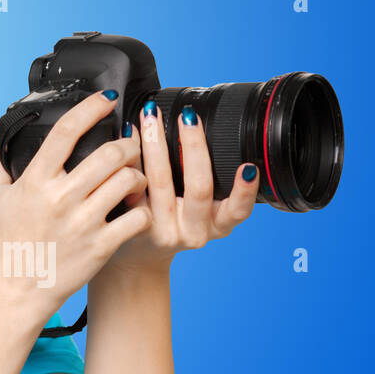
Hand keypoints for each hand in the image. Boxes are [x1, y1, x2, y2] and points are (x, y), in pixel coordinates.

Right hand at [0, 90, 152, 318]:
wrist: (18, 289)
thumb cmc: (8, 243)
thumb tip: (3, 137)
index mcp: (36, 181)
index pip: (66, 132)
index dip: (91, 108)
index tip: (106, 99)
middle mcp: (61, 198)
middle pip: (110, 153)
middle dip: (128, 144)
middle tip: (131, 146)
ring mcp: (83, 222)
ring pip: (129, 181)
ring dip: (138, 175)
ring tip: (136, 178)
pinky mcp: (101, 246)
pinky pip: (137, 218)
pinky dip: (144, 210)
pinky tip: (138, 209)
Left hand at [102, 102, 258, 277]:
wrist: (137, 257)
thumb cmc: (173, 223)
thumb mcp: (198, 211)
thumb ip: (204, 181)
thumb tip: (200, 125)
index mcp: (217, 225)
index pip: (239, 211)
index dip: (245, 191)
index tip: (248, 168)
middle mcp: (194, 231)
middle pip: (199, 188)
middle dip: (195, 146)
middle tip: (189, 116)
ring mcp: (164, 231)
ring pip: (160, 182)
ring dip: (156, 144)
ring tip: (151, 115)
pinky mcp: (136, 226)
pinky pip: (134, 185)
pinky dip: (131, 157)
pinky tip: (127, 136)